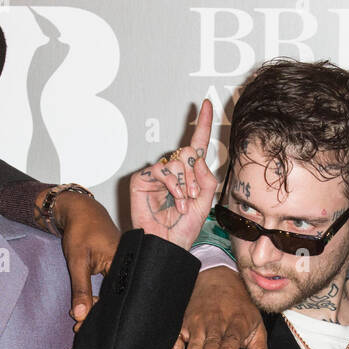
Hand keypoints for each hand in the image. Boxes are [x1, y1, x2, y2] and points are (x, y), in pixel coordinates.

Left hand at [51, 190, 119, 328]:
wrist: (81, 211)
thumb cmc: (81, 230)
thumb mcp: (77, 261)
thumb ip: (80, 289)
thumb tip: (80, 315)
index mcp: (124, 263)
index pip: (116, 298)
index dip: (99, 313)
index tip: (82, 324)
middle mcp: (130, 266)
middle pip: (117, 299)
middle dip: (98, 313)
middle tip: (79, 325)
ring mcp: (126, 266)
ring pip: (114, 294)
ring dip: (98, 306)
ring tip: (82, 317)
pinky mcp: (120, 267)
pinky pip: (113, 287)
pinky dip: (101, 296)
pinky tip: (89, 305)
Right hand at [129, 99, 216, 249]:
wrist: (167, 245)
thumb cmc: (183, 229)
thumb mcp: (205, 202)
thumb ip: (206, 178)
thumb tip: (197, 157)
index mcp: (189, 174)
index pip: (197, 144)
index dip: (202, 123)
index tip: (206, 104)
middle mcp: (172, 171)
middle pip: (187, 152)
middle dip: (194, 175)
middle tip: (192, 195)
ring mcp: (156, 174)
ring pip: (176, 161)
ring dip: (184, 184)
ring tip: (182, 203)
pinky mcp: (142, 179)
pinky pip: (162, 169)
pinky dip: (172, 185)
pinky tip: (175, 200)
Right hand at [169, 265, 271, 348]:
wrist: (219, 281)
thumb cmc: (241, 309)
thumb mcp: (256, 326)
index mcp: (235, 322)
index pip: (230, 337)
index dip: (226, 348)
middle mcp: (214, 323)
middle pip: (207, 345)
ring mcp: (196, 325)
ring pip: (191, 348)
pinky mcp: (183, 327)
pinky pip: (175, 346)